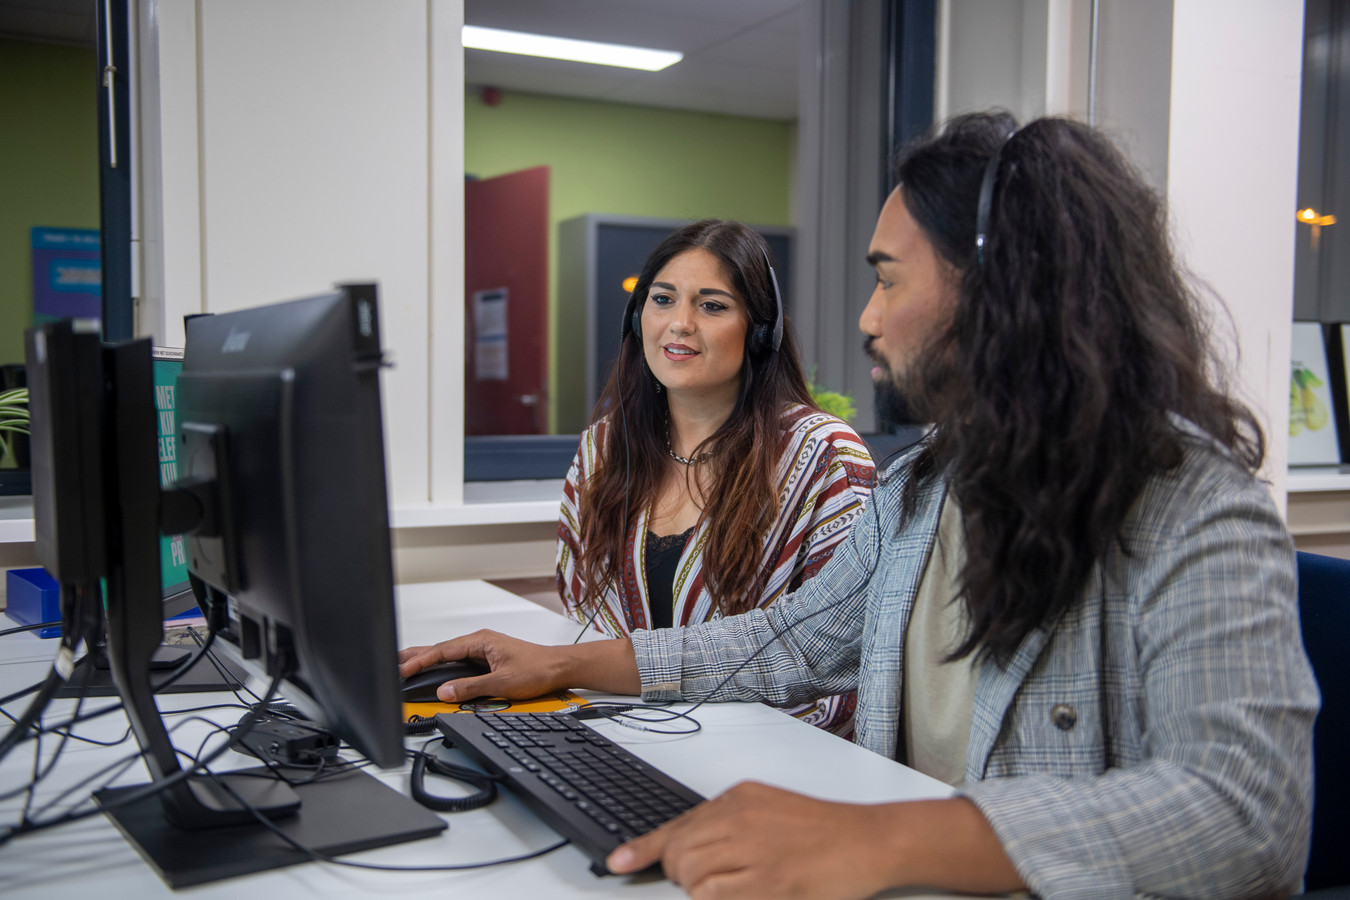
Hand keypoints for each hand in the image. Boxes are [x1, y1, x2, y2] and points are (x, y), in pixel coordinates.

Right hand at [398, 630, 568, 701]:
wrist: (559, 668)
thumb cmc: (538, 668)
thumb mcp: (502, 682)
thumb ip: (471, 688)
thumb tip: (446, 692)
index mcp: (480, 641)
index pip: (442, 650)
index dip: (421, 661)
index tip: (404, 670)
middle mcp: (480, 642)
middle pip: (441, 649)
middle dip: (417, 656)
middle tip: (394, 663)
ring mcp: (483, 650)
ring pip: (449, 655)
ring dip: (429, 661)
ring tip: (407, 666)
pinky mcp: (487, 660)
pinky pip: (459, 662)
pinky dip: (443, 666)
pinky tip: (435, 672)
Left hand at [606, 782, 896, 899]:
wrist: (870, 840)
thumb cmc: (825, 831)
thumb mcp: (770, 808)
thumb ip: (731, 822)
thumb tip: (692, 845)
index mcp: (739, 798)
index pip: (678, 823)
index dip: (643, 847)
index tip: (619, 861)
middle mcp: (741, 817)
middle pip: (678, 852)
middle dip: (678, 874)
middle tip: (704, 882)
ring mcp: (753, 849)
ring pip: (691, 875)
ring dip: (699, 890)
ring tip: (733, 888)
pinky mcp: (769, 881)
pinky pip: (714, 895)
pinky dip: (713, 899)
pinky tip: (738, 895)